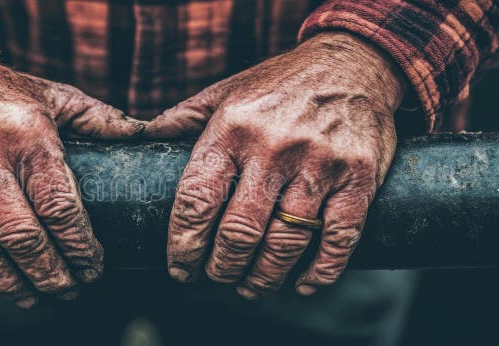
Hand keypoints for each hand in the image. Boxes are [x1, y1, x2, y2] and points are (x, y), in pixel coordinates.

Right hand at [0, 52, 143, 307]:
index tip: (94, 266)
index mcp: (27, 134)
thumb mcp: (55, 94)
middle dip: (50, 273)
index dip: (79, 245)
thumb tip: (145, 136)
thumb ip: (100, 119)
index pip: (59, 206)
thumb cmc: (3, 91)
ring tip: (32, 298)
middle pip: (22, 235)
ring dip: (9, 282)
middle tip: (69, 290)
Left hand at [146, 33, 405, 297]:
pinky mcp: (358, 178)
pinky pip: (338, 237)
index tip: (180, 268)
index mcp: (232, 130)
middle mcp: (273, 148)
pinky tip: (302, 284)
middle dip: (222, 267)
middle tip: (217, 278)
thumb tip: (141, 137)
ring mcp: (319, 165)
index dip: (184, 243)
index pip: (197, 199)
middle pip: (239, 230)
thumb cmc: (279, 84)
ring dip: (264, 276)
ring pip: (286, 241)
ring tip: (250, 287)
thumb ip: (183, 117)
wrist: (352, 62)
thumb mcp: (225, 90)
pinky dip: (320, 270)